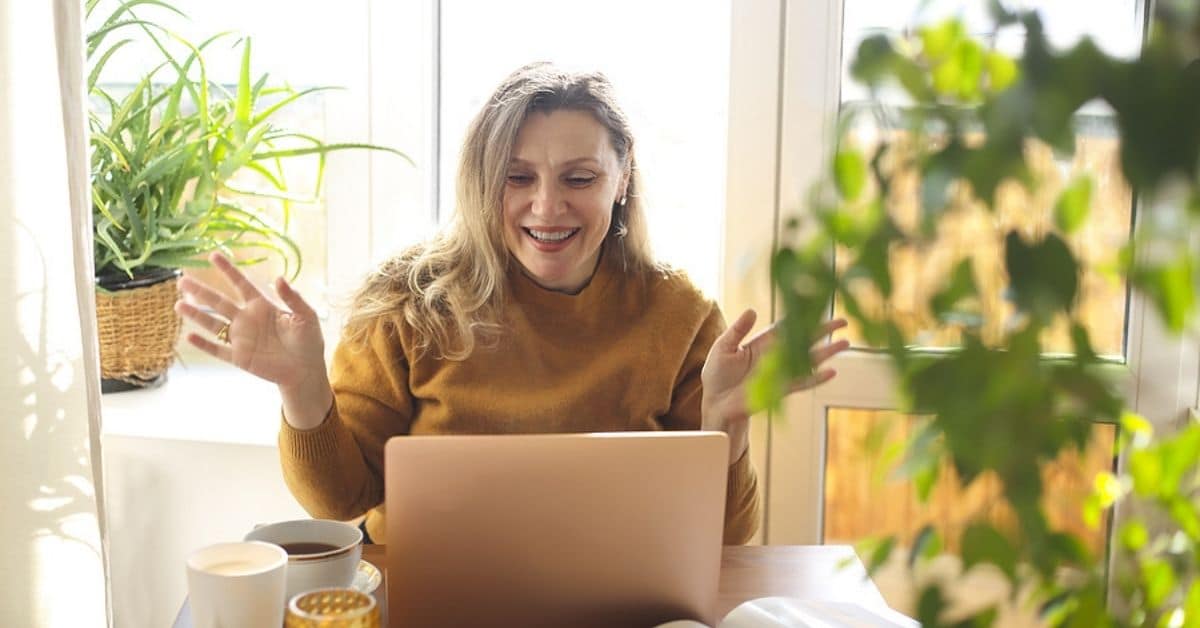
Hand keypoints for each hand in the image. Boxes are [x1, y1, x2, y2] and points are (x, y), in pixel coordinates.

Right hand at [175, 253, 331, 427]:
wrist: (306, 370)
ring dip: (196, 315)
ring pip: (213, 323)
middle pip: (219, 301)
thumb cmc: (308, 340)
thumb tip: (279, 277)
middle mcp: (247, 319)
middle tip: (182, 279)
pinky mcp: (239, 357)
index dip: (228, 270)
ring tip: (178, 304)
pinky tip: (189, 337)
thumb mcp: (306, 316)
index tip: (213, 255)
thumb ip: (293, 298)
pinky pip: (218, 350)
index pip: (241, 284)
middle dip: (201, 291)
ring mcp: (241, 338)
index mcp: (262, 306)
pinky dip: (204, 344)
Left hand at [701, 309, 848, 463]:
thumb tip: (753, 310)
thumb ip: (738, 330)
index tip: (819, 305)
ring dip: (827, 352)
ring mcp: (780, 372)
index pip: (787, 326)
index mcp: (763, 342)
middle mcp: (776, 355)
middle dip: (824, 330)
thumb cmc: (717, 374)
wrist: (716, 402)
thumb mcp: (723, 347)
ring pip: (808, 359)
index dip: (803, 315)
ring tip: (846, 344)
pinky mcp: (779, 389)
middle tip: (845, 322)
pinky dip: (816, 378)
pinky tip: (831, 372)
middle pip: (805, 339)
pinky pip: (801, 382)